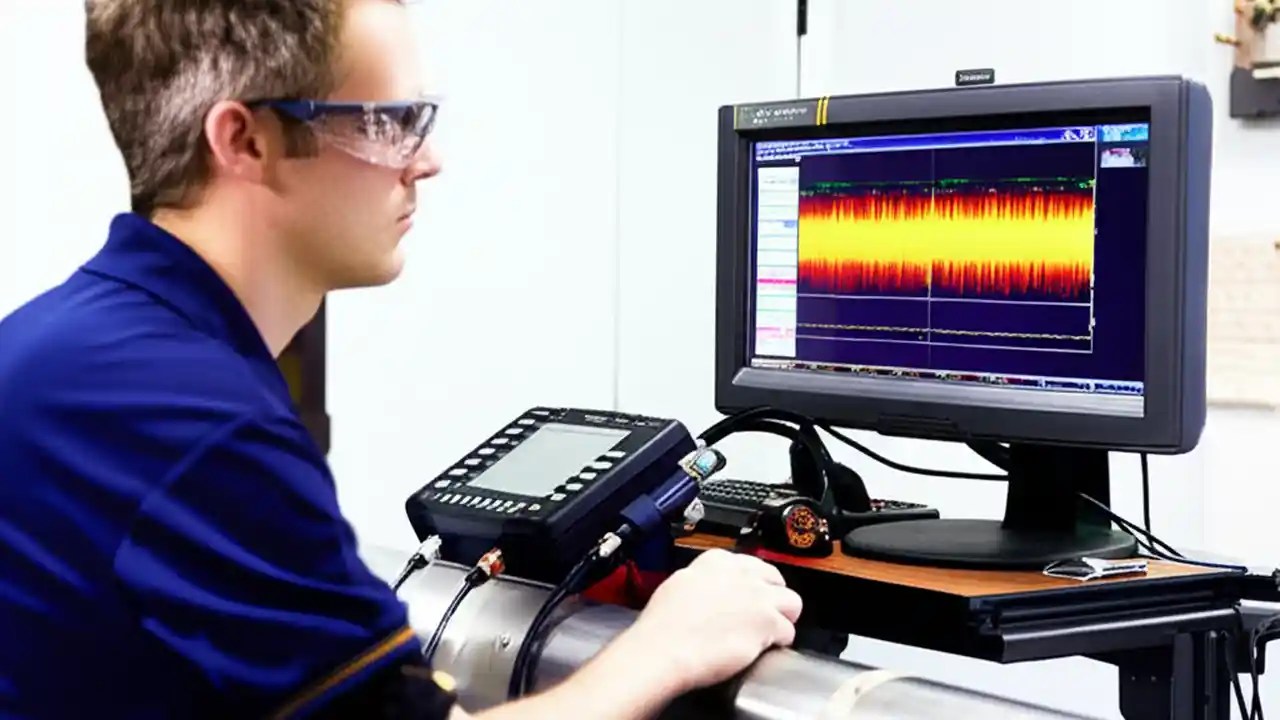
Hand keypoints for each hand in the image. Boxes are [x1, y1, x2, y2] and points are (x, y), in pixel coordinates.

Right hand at [619, 548, 802, 694]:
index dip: (751, 584)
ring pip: (792, 602)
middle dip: (773, 597)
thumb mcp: (679, 586)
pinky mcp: (768, 622)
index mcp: (717, 560)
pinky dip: (779, 642)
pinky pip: (788, 632)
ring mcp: (757, 596)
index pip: (750, 565)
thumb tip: (711, 592)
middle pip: (776, 580)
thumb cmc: (664, 625)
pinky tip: (763, 649)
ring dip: (783, 618)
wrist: (665, 647)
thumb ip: (703, 582)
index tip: (748, 595)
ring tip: (770, 632)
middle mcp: (741, 573)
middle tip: (763, 614)